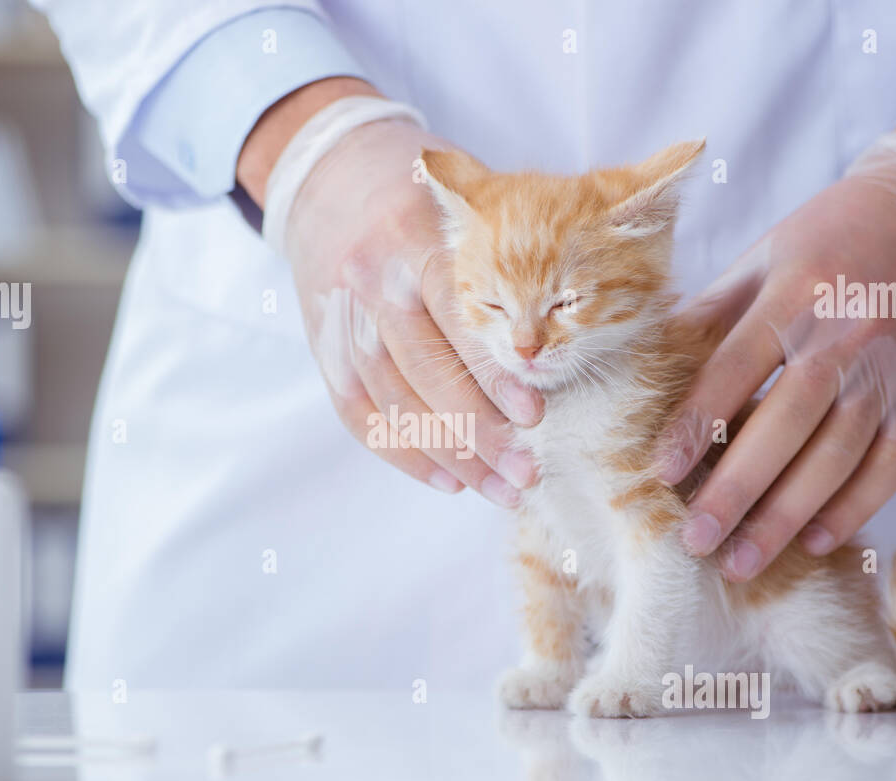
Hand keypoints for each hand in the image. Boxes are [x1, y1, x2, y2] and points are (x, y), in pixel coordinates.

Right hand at [278, 116, 542, 505]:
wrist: (328, 177)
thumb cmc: (422, 194)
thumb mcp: (470, 197)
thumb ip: (514, 250)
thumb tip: (572, 320)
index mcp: (415, 238)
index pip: (457, 318)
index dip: (494, 374)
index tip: (534, 417)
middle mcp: (373, 280)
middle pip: (425, 372)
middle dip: (480, 432)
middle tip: (525, 473)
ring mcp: (343, 318)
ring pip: (394, 402)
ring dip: (449, 455)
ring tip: (498, 488)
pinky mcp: (323, 346)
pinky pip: (358, 413)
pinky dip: (401, 452)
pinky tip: (446, 479)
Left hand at [654, 128, 895, 580]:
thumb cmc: (833, 235)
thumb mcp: (764, 255)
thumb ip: (711, 314)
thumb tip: (646, 368)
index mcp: (796, 291)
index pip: (734, 369)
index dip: (694, 424)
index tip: (659, 472)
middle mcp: (848, 333)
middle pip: (785, 426)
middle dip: (736, 492)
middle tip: (694, 541)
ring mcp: (893, 371)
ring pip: (837, 458)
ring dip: (787, 518)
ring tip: (741, 563)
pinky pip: (891, 466)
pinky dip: (854, 508)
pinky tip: (815, 540)